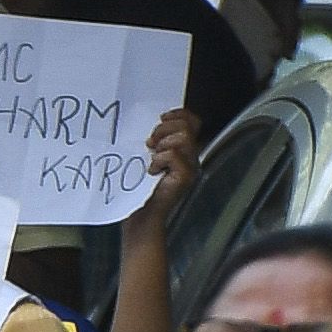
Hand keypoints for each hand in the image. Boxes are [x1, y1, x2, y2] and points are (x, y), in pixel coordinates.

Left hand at [122, 107, 200, 241]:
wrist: (139, 217)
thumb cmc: (139, 189)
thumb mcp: (145, 157)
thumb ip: (154, 140)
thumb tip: (153, 122)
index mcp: (183, 150)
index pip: (192, 121)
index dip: (179, 114)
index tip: (160, 117)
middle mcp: (191, 157)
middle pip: (188, 126)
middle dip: (165, 129)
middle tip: (150, 143)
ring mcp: (190, 168)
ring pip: (183, 138)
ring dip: (162, 144)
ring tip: (152, 157)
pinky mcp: (185, 178)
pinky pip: (175, 155)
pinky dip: (160, 159)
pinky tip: (152, 170)